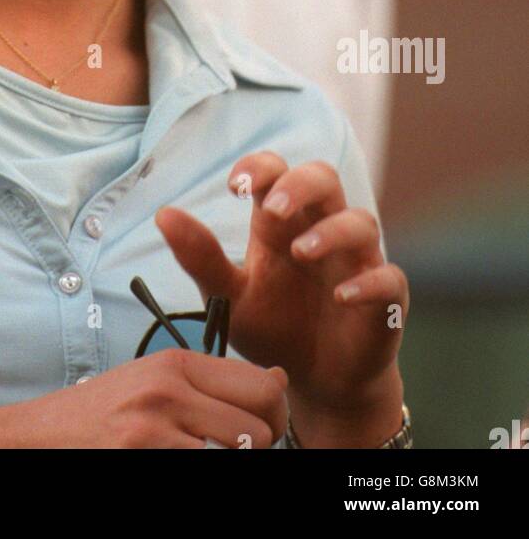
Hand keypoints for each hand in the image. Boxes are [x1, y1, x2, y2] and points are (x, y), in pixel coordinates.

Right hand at [19, 350, 288, 448]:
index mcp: (175, 363)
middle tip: (242, 449)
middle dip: (262, 442)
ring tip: (202, 453)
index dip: (275, 413)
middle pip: (260, 423)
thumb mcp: (155, 382)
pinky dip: (200, 469)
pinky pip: (204, 468)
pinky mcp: (145, 458)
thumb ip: (213, 382)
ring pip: (240, 452)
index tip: (266, 426)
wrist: (40, 436)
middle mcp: (170, 389)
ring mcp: (157, 429)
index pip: (261, 384)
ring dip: (232, 460)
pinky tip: (174, 461)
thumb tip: (278, 378)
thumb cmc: (101, 414)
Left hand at [155, 152, 407, 423]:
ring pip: (361, 221)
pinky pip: (389, 278)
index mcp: (281, 225)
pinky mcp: (385, 301)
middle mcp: (322, 231)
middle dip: (300, 184)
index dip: (260, 167)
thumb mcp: (229, 295)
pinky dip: (368, 282)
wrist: (313, 384)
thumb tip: (163, 214)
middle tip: (274, 208)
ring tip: (300, 252)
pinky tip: (341, 296)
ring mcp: (356, 263)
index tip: (235, 186)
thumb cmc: (272, 327)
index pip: (276, 172)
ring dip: (332, 231)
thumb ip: (201, 258)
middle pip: (324, 177)